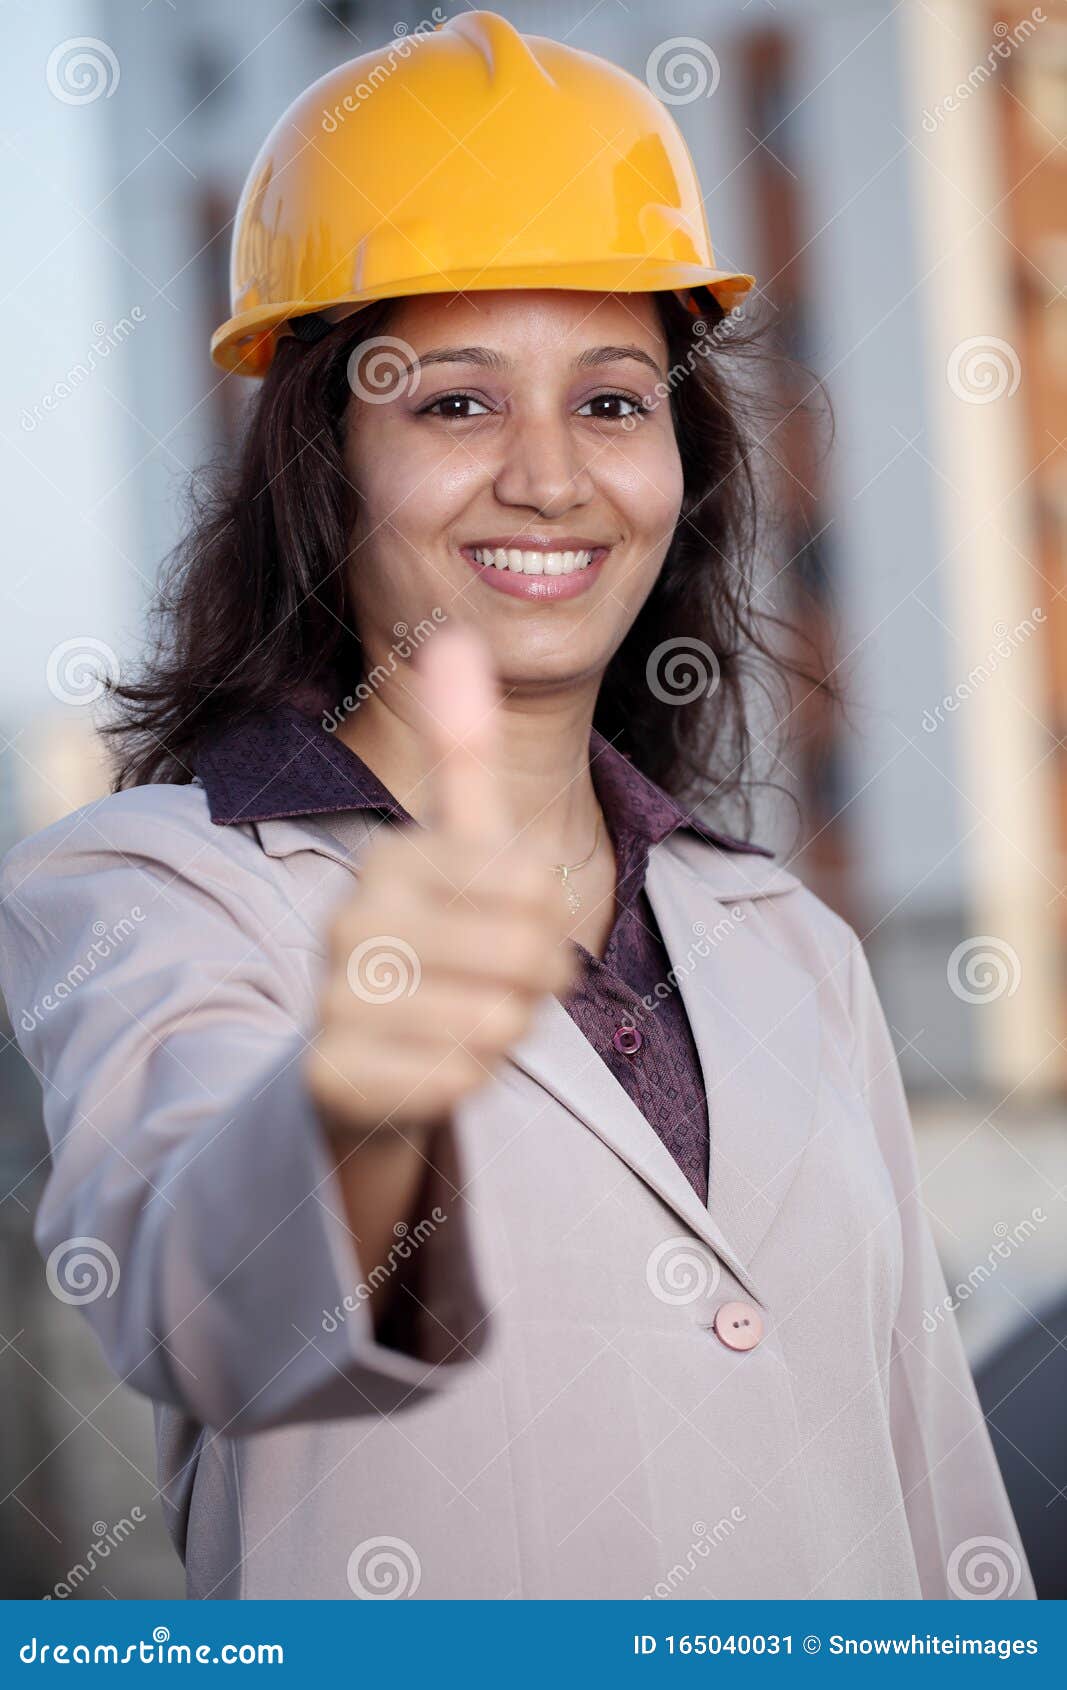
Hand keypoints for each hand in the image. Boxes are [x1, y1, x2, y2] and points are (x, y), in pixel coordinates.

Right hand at [305, 625, 580, 1137]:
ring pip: (497, 1020)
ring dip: (500, 1036)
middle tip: (490, 991)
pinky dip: (463, 1084)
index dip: (547, 923)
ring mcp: (333, 1002)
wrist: (350, 1081)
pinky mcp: (331, 1079)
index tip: (507, 934)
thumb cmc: (423, 961)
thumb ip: (461, 755)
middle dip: (533, 984)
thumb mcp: (453, 857)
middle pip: (527, 951)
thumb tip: (453, 636)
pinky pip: (457, 1080)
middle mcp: (350, 923)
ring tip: (455, 1030)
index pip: (534, 882)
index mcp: (389, 860)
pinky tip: (429, 1073)